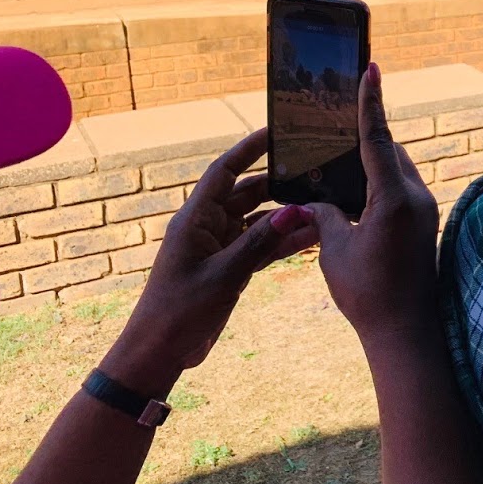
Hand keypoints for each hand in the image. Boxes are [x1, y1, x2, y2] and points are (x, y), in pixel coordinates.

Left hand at [104, 130, 317, 395]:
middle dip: (279, 183)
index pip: (224, 171)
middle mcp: (208, 226)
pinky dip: (284, 242)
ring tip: (322, 207)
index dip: (248, 148)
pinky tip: (312, 239)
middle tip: (314, 172)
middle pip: (248, 193)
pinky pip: (262, 246)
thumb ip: (260, 241)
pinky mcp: (231, 267)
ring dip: (287, 217)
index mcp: (195, 219)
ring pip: (260, 221)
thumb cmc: (179, 310)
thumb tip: (295, 210)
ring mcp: (221, 247)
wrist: (160, 352)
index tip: (276, 130)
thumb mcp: (223, 274)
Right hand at [309, 64, 440, 350]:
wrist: (406, 330)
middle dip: (367, 132)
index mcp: (393, 198)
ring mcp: (424, 209)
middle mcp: (415, 197)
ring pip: (397, 168)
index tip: (371, 69)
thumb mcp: (333, 251)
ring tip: (344, 148)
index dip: (370, 103)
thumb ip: (324, 216)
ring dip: (374, 158)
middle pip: (390, 150)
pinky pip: (401, 187)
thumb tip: (316, 201)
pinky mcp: (424, 222)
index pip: (377, 139)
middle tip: (341, 112)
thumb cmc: (368, 294)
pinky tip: (358, 187)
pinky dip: (381, 179)